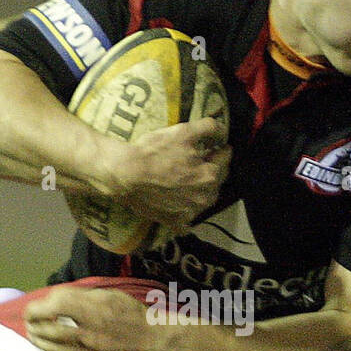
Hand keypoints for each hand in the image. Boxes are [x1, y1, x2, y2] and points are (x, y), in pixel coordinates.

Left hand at [25, 286, 172, 350]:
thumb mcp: (113, 297)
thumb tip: (60, 299)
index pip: (58, 301)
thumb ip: (87, 297)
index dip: (41, 304)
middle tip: (27, 320)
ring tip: (31, 333)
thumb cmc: (137, 316)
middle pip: (51, 322)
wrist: (158, 342)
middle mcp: (93, 324)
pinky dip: (52, 348)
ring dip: (38, 337)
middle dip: (33, 321)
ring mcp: (93, 344)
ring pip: (55, 341)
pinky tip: (45, 345)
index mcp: (98, 303)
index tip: (36, 306)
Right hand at [111, 117, 229, 229]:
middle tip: (204, 161)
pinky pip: (187, 221)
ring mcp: (189, 212)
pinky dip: (187, 214)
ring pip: (204, 199)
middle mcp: (204, 197)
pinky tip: (182, 205)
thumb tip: (222, 130)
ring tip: (193, 180)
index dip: (221, 149)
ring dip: (203, 190)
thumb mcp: (183, 131)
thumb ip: (208, 128)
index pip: (225, 159)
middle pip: (217, 181)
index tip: (217, 145)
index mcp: (209, 176)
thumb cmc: (154, 152)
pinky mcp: (175, 222)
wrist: (125, 174)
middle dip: (213, 170)